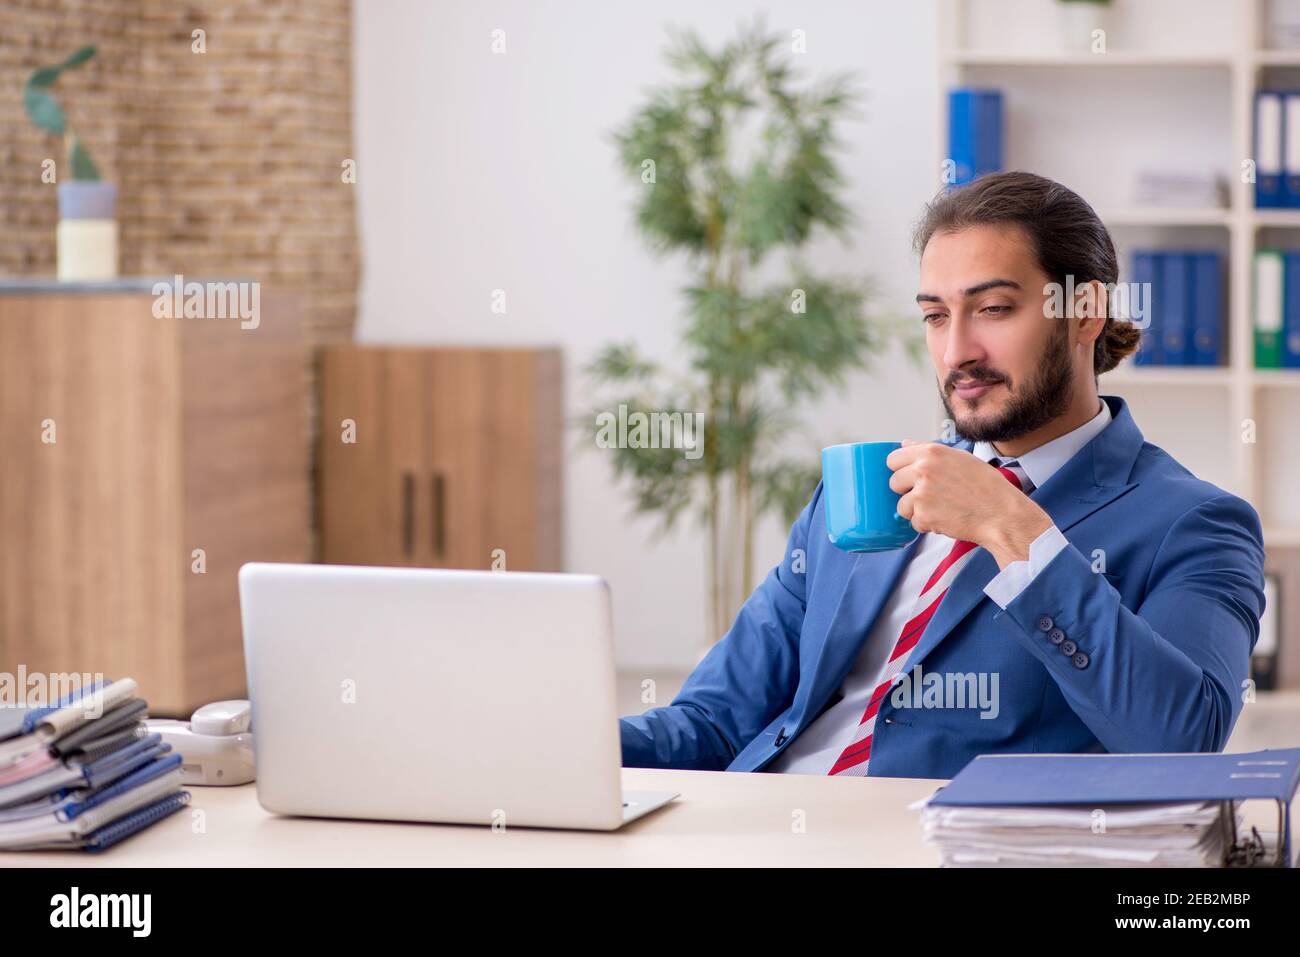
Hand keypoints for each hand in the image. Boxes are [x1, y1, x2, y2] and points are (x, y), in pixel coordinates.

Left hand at [886, 440, 1052, 568]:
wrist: (1001, 514)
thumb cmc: (986, 487)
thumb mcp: (960, 458)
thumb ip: (929, 450)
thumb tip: (905, 444)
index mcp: (931, 452)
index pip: (893, 459)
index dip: (901, 470)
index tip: (910, 478)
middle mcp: (923, 470)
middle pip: (893, 483)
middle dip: (908, 492)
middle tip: (931, 496)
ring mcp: (921, 493)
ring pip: (901, 506)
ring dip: (917, 511)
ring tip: (941, 508)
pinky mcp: (924, 515)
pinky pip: (914, 522)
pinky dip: (927, 525)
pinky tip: (946, 518)